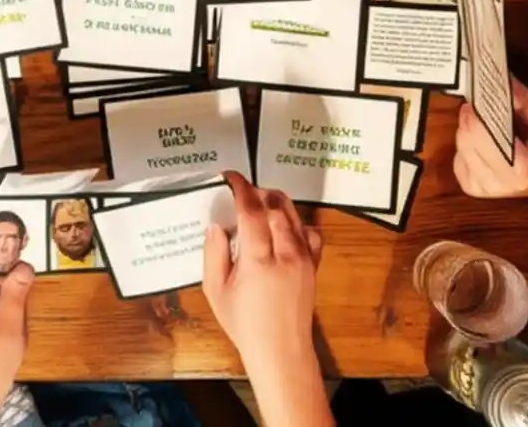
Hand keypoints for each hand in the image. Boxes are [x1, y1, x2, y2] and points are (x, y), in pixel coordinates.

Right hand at [203, 171, 321, 370]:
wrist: (280, 350)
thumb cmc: (244, 324)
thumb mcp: (215, 291)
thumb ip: (213, 254)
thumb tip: (215, 226)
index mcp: (259, 261)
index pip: (252, 211)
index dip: (241, 188)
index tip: (230, 178)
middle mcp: (286, 255)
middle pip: (276, 207)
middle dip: (258, 192)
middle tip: (240, 191)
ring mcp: (304, 259)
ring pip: (294, 216)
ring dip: (276, 202)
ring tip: (259, 201)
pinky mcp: (314, 265)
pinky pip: (310, 233)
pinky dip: (296, 221)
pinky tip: (282, 225)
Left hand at [454, 77, 527, 199]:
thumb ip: (523, 100)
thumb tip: (497, 79)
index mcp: (518, 170)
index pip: (479, 131)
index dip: (480, 108)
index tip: (486, 92)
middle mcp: (495, 182)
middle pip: (465, 135)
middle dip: (476, 116)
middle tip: (492, 107)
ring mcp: (479, 186)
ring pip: (459, 142)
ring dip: (473, 128)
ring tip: (496, 127)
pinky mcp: (468, 184)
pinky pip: (458, 153)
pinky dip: (470, 142)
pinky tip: (488, 142)